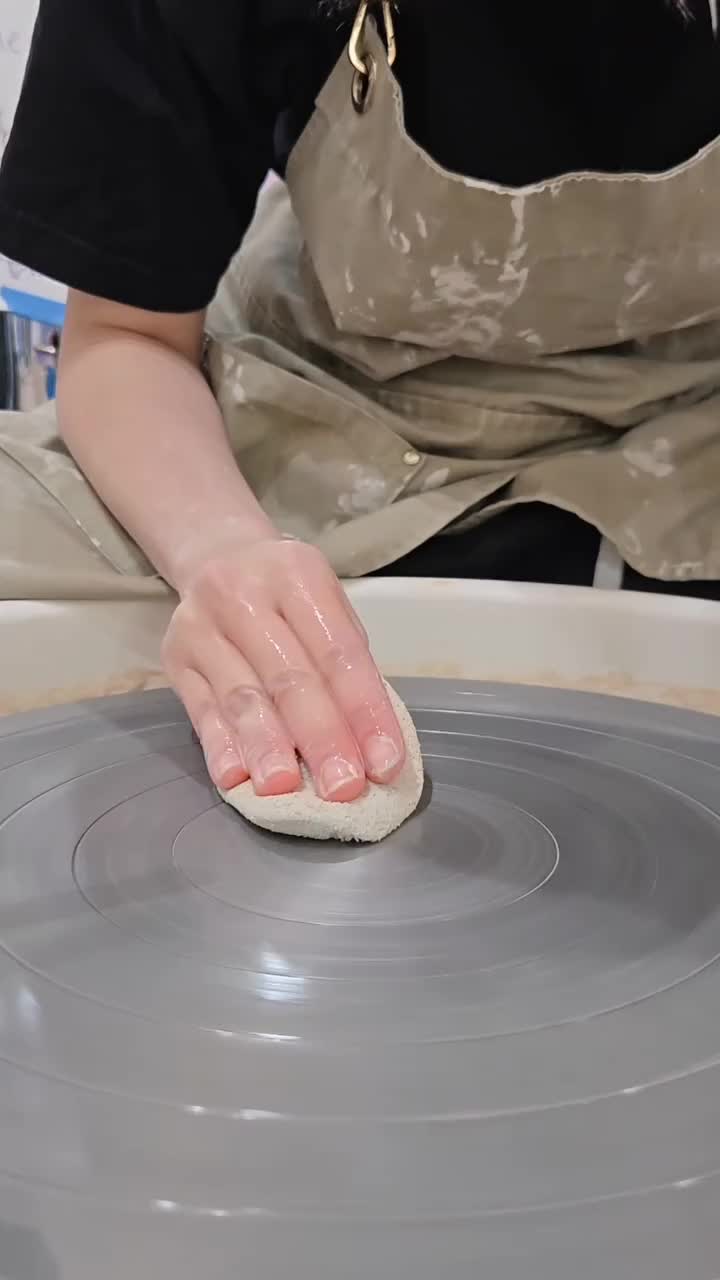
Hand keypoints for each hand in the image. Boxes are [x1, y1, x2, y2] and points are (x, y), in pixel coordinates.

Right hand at [162, 537, 405, 800]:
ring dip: (268, 748)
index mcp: (300, 576)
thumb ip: (344, 665)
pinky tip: (236, 778)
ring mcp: (203, 625)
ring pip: (243, 697)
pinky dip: (221, 747)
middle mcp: (246, 595)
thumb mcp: (324, 605)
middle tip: (343, 787)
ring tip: (286, 789)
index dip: (364, 711)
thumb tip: (368, 745)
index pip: (339, 653)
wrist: (217, 555)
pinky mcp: (176, 657)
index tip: (385, 762)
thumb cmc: (287, 596)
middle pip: (290, 677)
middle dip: (321, 738)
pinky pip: (201, 709)